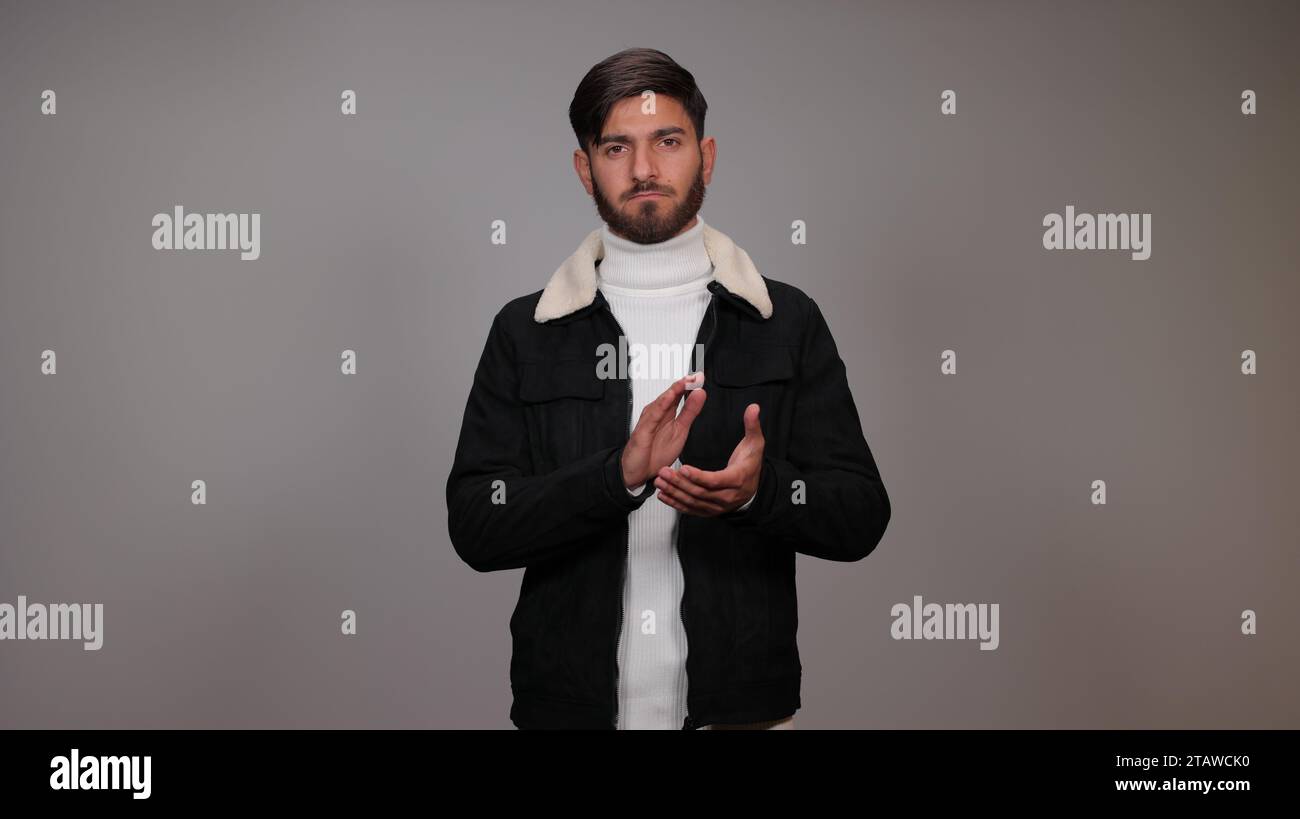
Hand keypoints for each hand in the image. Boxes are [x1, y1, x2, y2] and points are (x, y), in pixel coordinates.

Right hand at [620, 373, 706, 488]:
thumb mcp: (681, 430)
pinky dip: (661, 405)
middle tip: (697, 375)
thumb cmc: (656, 452)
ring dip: (674, 390)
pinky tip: (669, 398)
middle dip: (684, 383)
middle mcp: (658, 412)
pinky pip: (652, 416)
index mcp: (668, 411)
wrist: (638, 472)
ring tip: (686, 381)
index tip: (702, 377)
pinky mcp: (643, 430)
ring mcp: (649, 420)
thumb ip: (690, 412)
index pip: (680, 393)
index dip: (691, 385)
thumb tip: (699, 394)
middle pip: (672, 394)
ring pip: (662, 401)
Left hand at [655, 403, 763, 515]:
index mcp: (736, 479)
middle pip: (700, 492)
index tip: (683, 468)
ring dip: (674, 492)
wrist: (754, 487)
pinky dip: (676, 503)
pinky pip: (691, 509)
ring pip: (693, 501)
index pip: (715, 480)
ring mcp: (717, 506)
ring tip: (660, 481)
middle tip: (664, 472)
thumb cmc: (751, 464)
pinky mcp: (709, 510)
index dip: (698, 475)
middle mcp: (726, 496)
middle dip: (679, 482)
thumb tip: (753, 408)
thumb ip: (752, 425)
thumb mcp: (755, 443)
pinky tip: (664, 495)